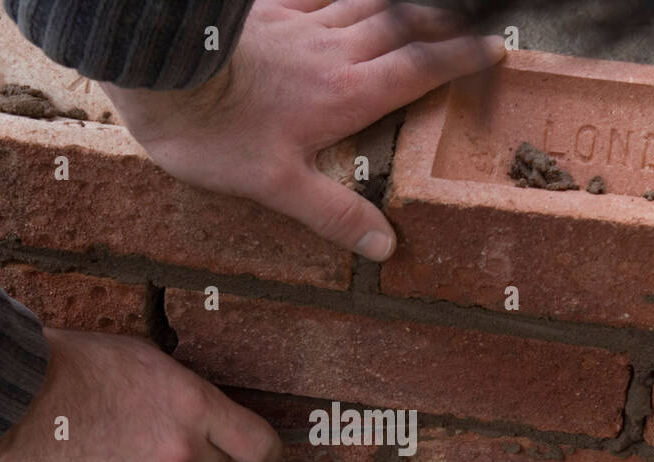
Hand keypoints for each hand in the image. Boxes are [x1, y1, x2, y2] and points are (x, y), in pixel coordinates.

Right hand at [0, 327, 281, 461]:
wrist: (10, 395)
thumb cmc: (73, 363)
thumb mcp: (143, 360)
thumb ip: (182, 396)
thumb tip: (202, 419)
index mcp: (193, 407)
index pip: (258, 446)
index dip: (265, 452)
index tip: (263, 455)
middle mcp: (179, 453)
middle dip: (211, 459)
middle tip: (181, 445)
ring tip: (98, 440)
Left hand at [100, 0, 503, 260]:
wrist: (160, 73)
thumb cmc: (214, 133)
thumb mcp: (276, 187)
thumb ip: (333, 213)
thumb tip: (385, 246)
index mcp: (344, 96)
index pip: (418, 71)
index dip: (459, 60)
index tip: (494, 51)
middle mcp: (331, 53)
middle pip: (401, 27)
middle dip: (442, 24)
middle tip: (469, 22)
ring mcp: (299, 25)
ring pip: (365, 4)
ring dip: (401, 3)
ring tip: (422, 7)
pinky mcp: (266, 11)